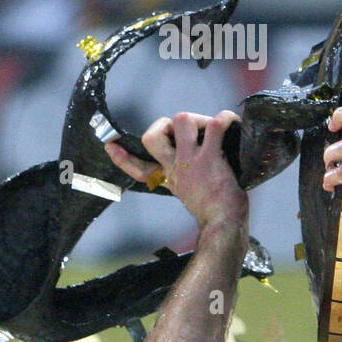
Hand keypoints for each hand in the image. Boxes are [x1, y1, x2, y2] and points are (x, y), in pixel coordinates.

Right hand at [105, 109, 245, 230]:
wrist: (224, 224)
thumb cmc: (213, 209)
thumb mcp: (188, 193)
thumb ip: (182, 175)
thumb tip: (194, 154)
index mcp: (168, 177)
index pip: (138, 169)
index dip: (122, 158)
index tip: (110, 147)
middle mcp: (174, 167)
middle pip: (151, 137)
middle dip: (165, 124)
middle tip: (185, 130)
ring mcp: (190, 161)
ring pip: (181, 119)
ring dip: (198, 118)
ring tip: (211, 129)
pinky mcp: (210, 157)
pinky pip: (214, 124)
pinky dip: (225, 119)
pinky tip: (231, 125)